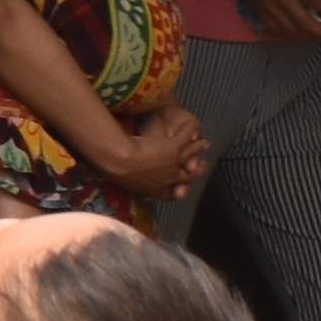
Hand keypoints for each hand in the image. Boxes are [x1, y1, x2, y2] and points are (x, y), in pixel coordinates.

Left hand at [98, 112, 213, 199]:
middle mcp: (168, 180)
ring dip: (198, 149)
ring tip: (205, 144)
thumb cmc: (115, 171)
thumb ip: (131, 184)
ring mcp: (173, 164)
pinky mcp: (173, 149)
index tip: (184, 186)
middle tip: (203, 166)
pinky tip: (194, 127)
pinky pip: (186, 139)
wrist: (120, 162)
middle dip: (197, 170)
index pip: (172, 193)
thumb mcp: (126, 183)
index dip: (180, 189)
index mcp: (156, 191)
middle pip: (188, 176)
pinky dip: (190, 132)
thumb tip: (125, 182)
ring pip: (191, 156)